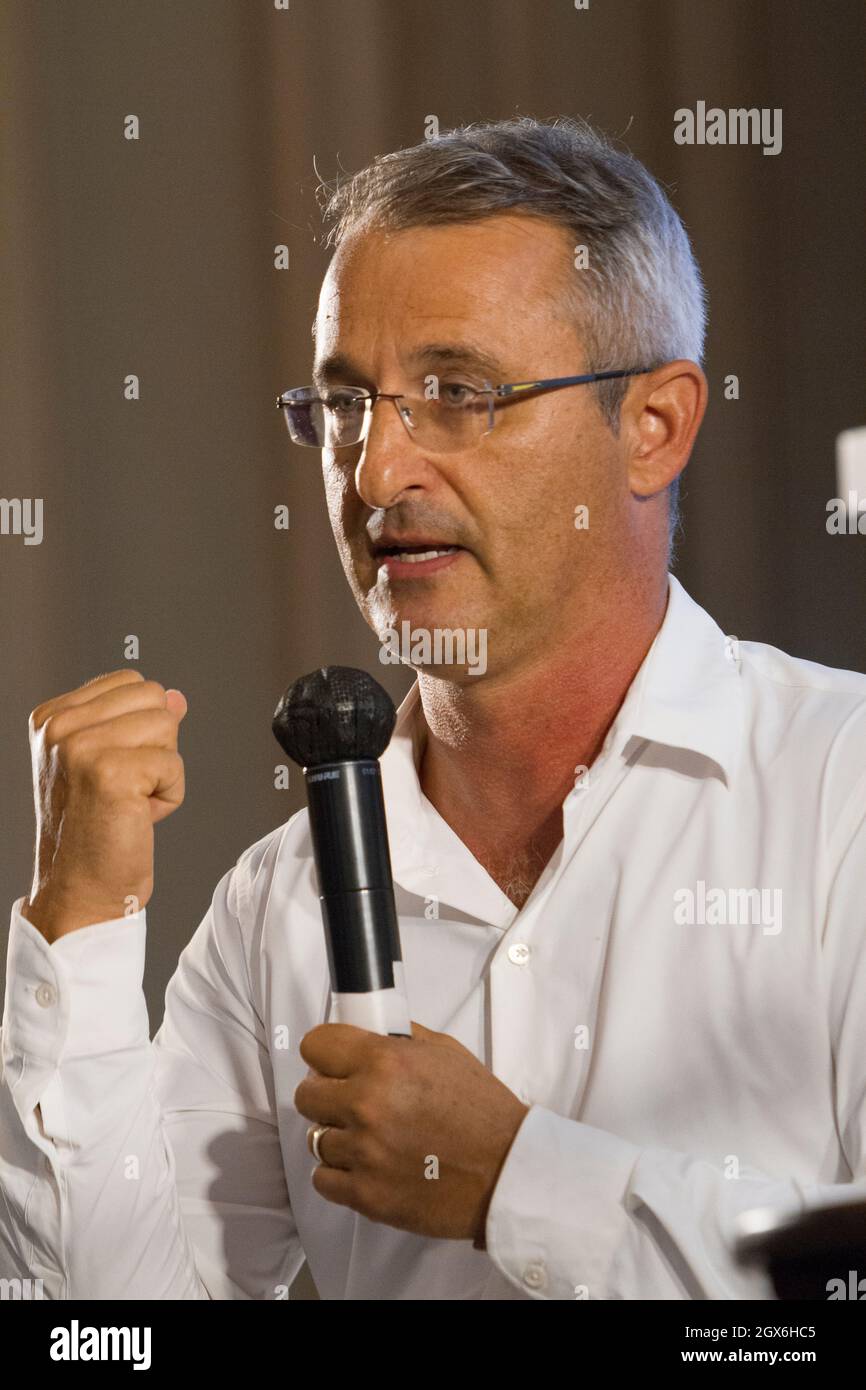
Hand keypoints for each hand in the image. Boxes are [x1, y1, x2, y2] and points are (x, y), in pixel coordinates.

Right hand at [23, 670, 187, 941]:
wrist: (80, 891)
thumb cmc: (94, 833)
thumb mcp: (109, 764)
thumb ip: (138, 722)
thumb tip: (176, 697)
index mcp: (51, 718)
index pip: (130, 682)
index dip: (139, 729)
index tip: (112, 772)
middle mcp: (59, 728)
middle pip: (153, 697)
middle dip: (155, 745)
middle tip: (123, 789)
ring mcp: (80, 747)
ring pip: (167, 726)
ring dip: (162, 771)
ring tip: (128, 802)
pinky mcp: (110, 773)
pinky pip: (174, 764)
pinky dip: (169, 796)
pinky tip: (137, 817)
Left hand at [294, 1020, 529, 1243]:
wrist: (506, 1172)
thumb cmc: (483, 1111)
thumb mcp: (447, 1053)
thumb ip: (402, 1039)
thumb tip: (367, 1032)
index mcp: (385, 1062)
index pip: (316, 1044)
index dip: (324, 1053)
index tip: (331, 1063)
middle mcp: (367, 1104)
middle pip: (306, 1094)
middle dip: (326, 1096)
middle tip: (350, 1103)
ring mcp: (364, 1152)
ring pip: (314, 1139)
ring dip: (338, 1138)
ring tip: (368, 1139)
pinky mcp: (366, 1194)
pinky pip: (322, 1179)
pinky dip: (339, 1174)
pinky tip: (366, 1167)